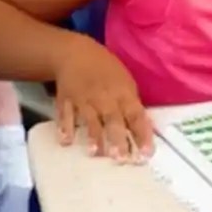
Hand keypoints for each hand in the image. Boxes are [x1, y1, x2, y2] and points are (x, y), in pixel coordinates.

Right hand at [54, 37, 151, 161]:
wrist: (75, 53)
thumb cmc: (105, 69)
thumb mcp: (125, 81)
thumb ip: (131, 105)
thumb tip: (142, 129)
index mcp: (123, 93)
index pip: (136, 115)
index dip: (142, 134)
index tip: (146, 154)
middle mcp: (105, 97)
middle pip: (113, 119)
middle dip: (117, 139)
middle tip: (121, 159)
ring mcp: (84, 99)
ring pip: (90, 118)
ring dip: (92, 135)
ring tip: (94, 153)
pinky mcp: (66, 99)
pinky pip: (66, 113)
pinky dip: (64, 126)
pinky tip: (65, 140)